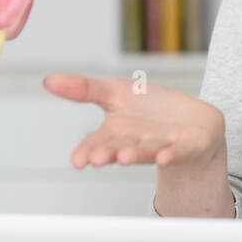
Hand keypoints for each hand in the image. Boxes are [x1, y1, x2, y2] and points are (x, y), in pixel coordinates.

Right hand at [43, 72, 225, 169]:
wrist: (193, 121)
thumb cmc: (150, 109)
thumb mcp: (115, 92)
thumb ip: (84, 89)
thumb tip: (48, 80)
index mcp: (117, 133)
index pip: (97, 143)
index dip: (87, 151)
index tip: (77, 160)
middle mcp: (137, 143)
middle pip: (120, 148)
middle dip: (108, 153)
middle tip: (97, 159)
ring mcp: (162, 145)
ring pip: (147, 150)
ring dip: (136, 154)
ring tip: (125, 157)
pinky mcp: (187, 146)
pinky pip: (179, 151)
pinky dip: (171, 154)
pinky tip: (165, 157)